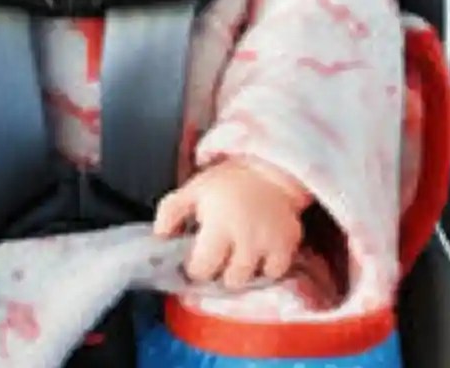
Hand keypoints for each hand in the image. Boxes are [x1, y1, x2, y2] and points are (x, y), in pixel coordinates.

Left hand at [153, 159, 307, 289]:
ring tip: (236, 258)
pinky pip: (276, 271)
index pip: (203, 268)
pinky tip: (258, 255)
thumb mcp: (192, 191)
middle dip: (220, 274)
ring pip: (253, 279)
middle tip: (218, 260)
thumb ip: (170, 213)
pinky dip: (266, 268)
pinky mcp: (290, 243)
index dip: (196, 268)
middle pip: (230, 280)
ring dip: (242, 273)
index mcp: (219, 224)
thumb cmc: (225, 183)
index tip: (195, 260)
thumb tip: (159, 239)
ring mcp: (271, 242)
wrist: (269, 168)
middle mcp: (247, 238)